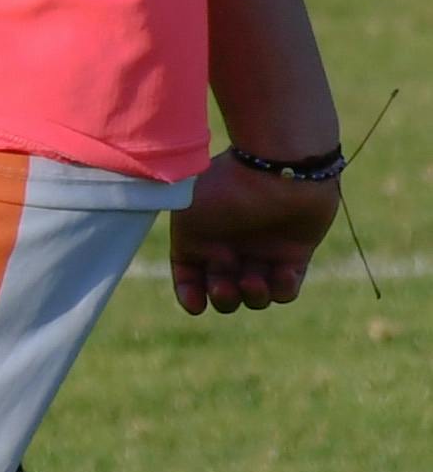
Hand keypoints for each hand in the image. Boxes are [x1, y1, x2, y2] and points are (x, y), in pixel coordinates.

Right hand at [169, 150, 337, 313]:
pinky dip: (282, 290)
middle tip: (225, 287)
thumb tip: (177, 261)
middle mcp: (231, 248)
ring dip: (252, 297)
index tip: (195, 305)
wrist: (275, 166)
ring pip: (256, 297)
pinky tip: (279, 273)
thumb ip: (179, 236)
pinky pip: (287, 290)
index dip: (190, 295)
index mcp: (202, 238)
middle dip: (223, 299)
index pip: (191, 277)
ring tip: (254, 280)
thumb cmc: (227, 184)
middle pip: (224, 293)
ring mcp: (263, 253)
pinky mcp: (294, 255)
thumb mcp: (186, 208)